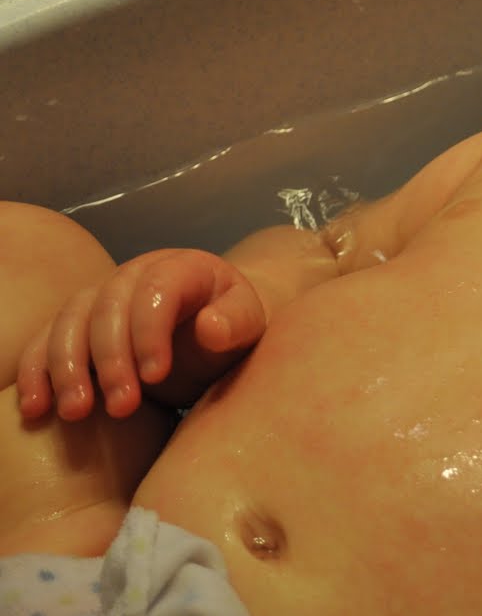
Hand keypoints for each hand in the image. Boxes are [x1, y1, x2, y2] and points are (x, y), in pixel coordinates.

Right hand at [16, 248, 266, 421]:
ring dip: (67, 368)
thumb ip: (235, 324)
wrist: (208, 332)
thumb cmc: (230, 328)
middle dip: (111, 359)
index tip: (156, 376)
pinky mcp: (76, 324)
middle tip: (122, 406)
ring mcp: (101, 296)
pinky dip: (35, 372)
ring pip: (69, 322)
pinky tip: (36, 407)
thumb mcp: (247, 326)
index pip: (158, 289)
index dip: (151, 331)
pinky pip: (43, 341)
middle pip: (108, 307)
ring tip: (77, 412)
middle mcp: (135, 275)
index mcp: (182, 268)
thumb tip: (211, 326)